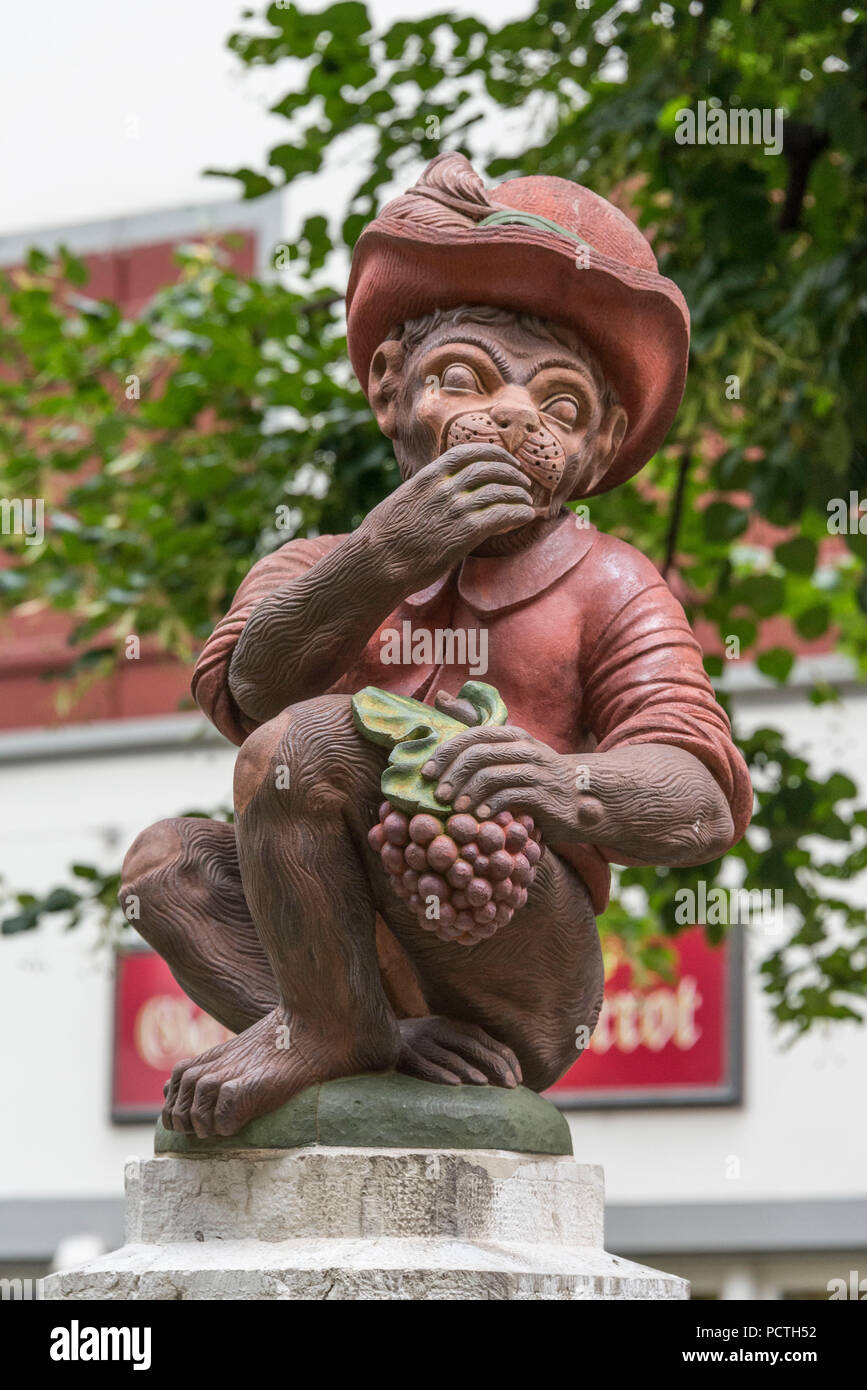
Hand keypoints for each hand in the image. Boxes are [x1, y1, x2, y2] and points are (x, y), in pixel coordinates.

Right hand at [361, 442, 534, 590]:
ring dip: (518, 494)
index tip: (506, 459)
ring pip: (499, 491)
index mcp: (427, 477)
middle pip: (489, 469)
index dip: (493, 453)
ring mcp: (455, 509)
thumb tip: (430, 495)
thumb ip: (422, 494)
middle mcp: (444, 488)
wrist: (377, 562)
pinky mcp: (465, 533)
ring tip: (527, 501)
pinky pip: (502, 515)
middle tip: (523, 481)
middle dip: (511, 472)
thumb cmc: (383, 538)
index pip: (467, 452)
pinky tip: (525, 515)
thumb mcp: (401, 502)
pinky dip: (518, 512)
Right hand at [398, 1016, 521, 1086]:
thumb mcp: (440, 1042)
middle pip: (471, 1044)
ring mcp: (418, 1040)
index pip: (483, 1037)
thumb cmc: (415, 1046)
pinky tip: (453, 1085)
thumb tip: (499, 1076)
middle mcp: (436, 1028)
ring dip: (468, 1069)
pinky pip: (421, 1064)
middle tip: (512, 1086)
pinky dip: (438, 1074)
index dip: (503, 1055)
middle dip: (494, 1064)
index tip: (520, 1077)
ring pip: (448, 1054)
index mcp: (449, 1024)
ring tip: (485, 1084)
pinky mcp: (400, 1054)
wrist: (371, 1035)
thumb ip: (464, 1051)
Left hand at [420, 723, 576, 841]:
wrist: (584, 795)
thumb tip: (440, 698)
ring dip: (468, 793)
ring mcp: (535, 770)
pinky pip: (510, 796)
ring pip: (491, 775)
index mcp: (512, 736)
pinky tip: (480, 815)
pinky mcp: (543, 794)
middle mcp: (523, 748)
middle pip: (478, 755)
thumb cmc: (538, 775)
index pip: (471, 737)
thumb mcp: (512, 752)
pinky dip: (490, 806)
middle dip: (453, 775)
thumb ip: (480, 737)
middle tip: (438, 796)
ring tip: (456, 809)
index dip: (445, 754)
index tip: (426, 773)